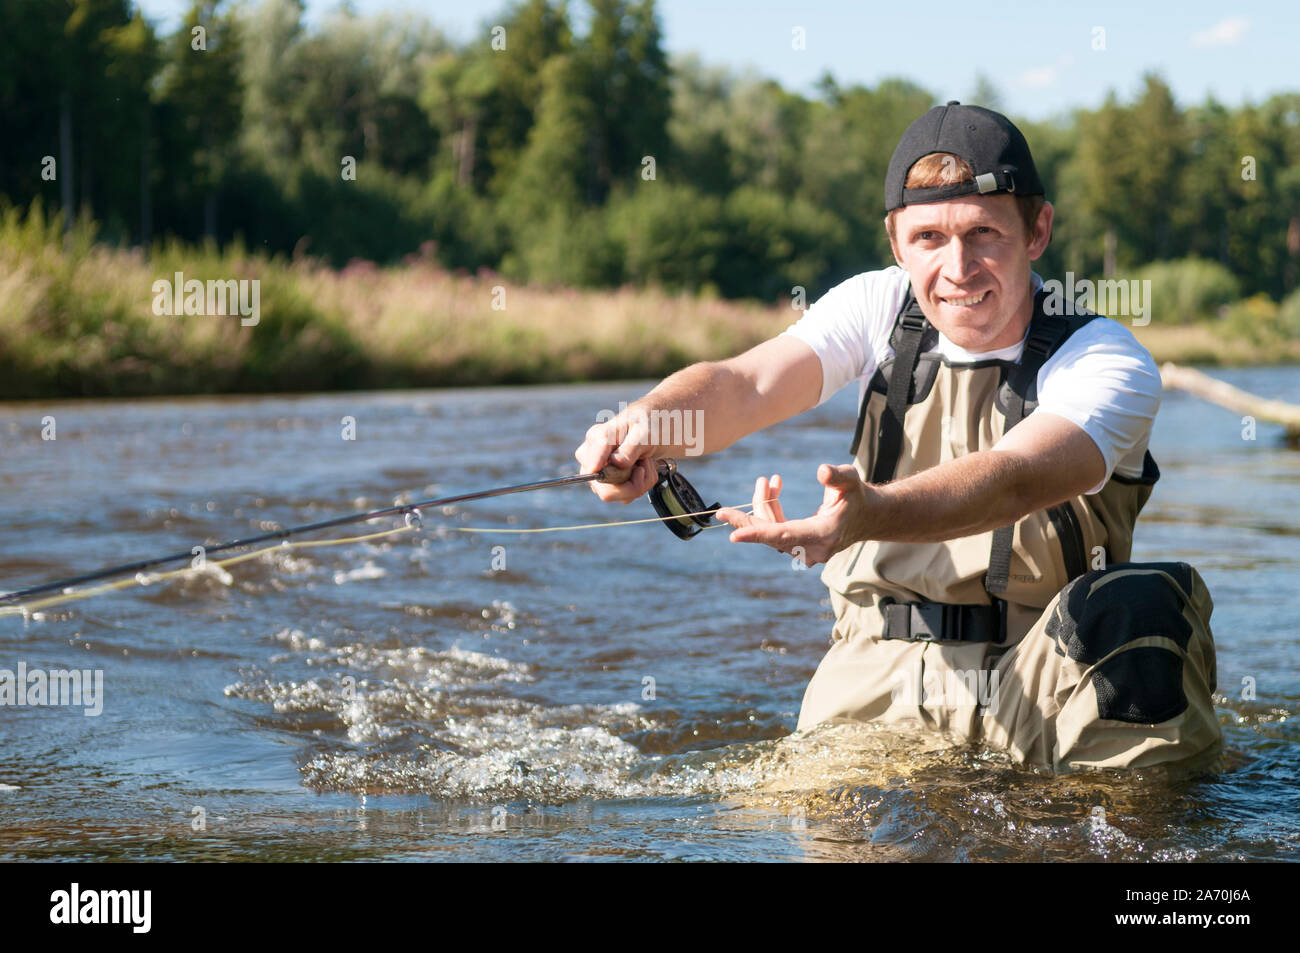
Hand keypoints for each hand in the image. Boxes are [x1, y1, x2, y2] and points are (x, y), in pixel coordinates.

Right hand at [574, 413, 658, 502]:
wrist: (652, 429)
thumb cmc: (645, 425)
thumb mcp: (643, 433)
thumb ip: (629, 448)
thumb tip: (616, 464)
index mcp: (596, 439)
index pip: (593, 467)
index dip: (610, 477)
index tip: (636, 471)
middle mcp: (592, 457)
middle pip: (604, 490)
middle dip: (631, 485)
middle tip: (644, 468)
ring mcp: (598, 473)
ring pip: (616, 495)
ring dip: (639, 483)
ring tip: (646, 463)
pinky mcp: (608, 483)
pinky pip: (624, 496)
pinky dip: (640, 485)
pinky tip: (643, 469)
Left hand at [714, 464, 869, 565]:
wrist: (868, 516)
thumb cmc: (858, 496)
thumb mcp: (851, 480)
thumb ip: (838, 475)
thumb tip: (821, 471)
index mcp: (824, 534)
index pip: (785, 536)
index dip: (759, 534)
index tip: (734, 536)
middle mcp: (814, 548)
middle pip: (772, 536)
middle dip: (750, 517)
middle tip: (721, 511)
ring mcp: (806, 552)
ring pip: (772, 532)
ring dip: (764, 506)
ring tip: (767, 481)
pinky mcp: (800, 548)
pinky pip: (776, 532)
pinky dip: (770, 512)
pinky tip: (772, 489)